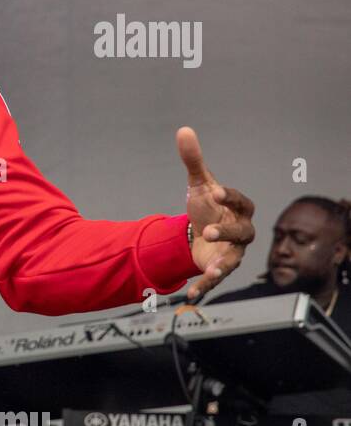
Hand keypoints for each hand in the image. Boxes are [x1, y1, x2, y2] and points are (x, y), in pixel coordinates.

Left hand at [177, 126, 255, 300]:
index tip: (217, 192)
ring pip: (234, 259)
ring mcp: (232, 251)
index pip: (241, 201)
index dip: (230, 197)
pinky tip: (192, 294)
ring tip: (212, 269)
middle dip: (227, 232)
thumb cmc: (206, 206)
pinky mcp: (220, 267)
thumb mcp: (198, 184)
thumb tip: (184, 131)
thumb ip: (193, 160)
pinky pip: (215, 279)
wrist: (199, 232)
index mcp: (238, 209)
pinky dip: (204, 286)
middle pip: (242, 232)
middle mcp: (241, 231)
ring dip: (224, 264)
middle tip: (207, 230)